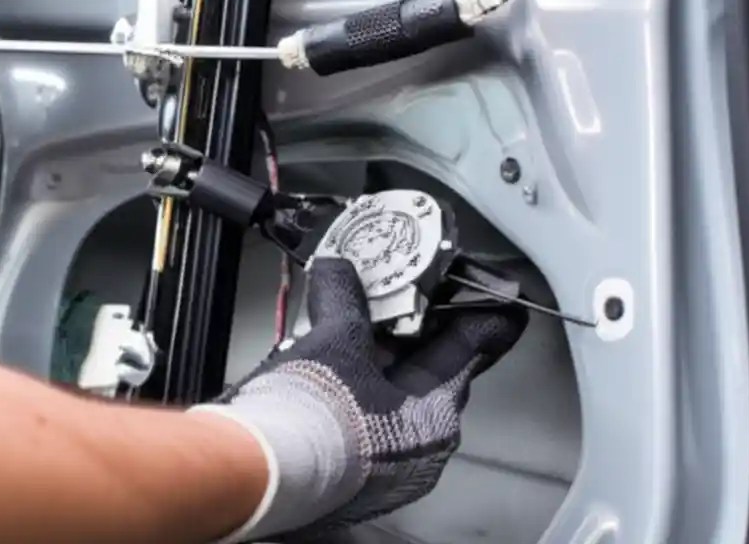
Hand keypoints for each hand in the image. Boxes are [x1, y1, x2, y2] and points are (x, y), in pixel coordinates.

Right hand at [196, 258, 526, 542]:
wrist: (255, 474)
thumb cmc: (307, 419)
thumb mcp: (334, 341)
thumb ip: (343, 298)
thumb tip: (340, 269)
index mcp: (433, 419)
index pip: (471, 350)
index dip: (478, 314)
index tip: (493, 295)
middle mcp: (418, 453)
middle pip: (429, 376)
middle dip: (414, 336)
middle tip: (403, 299)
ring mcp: (383, 470)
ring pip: (393, 400)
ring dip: (377, 365)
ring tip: (350, 330)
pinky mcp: (348, 477)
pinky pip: (364, 422)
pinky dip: (353, 394)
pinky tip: (325, 374)